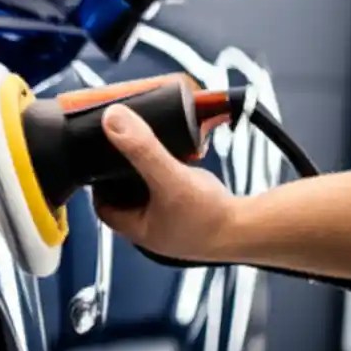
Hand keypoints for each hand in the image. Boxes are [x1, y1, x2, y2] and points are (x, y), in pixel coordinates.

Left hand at [94, 105, 240, 262]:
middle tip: (121, 152)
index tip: (97, 163)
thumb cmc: (211, 217)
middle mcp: (154, 229)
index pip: (103, 209)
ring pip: (151, 196)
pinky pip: (175, 194)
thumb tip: (113, 120)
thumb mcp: (169, 178)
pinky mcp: (196, 216)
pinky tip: (179, 160)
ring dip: (148, 175)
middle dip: (122, 177)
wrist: (253, 230)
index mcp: (138, 229)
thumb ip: (141, 149)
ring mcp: (176, 225)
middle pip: (126, 200)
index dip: (97, 186)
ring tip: (147, 151)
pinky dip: (173, 176)